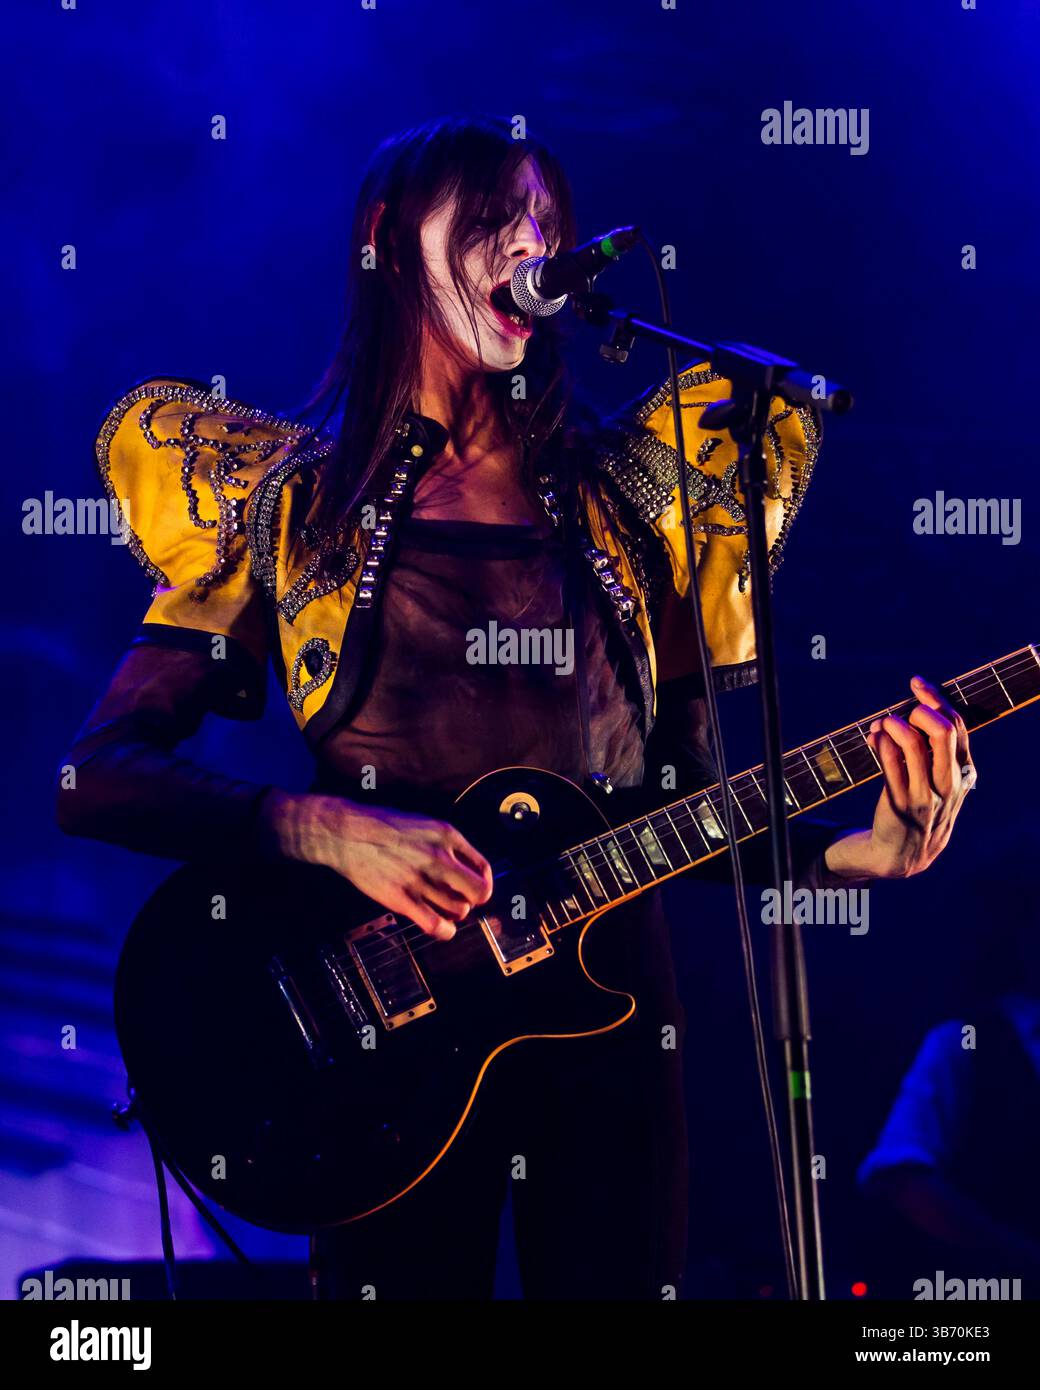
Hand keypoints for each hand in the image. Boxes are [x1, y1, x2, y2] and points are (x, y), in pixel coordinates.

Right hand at [261, 791, 493, 939]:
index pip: (483, 867)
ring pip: (459, 909)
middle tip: (464, 901)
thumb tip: (464, 865)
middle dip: (475, 900)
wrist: (345, 832)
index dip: (484, 882)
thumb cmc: (381, 826)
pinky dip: (444, 931)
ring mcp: (419, 878)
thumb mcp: (422, 822)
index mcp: (446, 835)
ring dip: (457, 914)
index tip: (478, 888)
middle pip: (478, 891)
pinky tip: (443, 929)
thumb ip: (445, 842)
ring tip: (446, 910)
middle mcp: (438, 856)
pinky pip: (434, 924)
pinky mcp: (400, 898)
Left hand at [825, 675, 975, 879]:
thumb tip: (915, 710)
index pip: (957, 727)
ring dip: (892, 724)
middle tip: (903, 711)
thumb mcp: (941, 783)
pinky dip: (879, 742)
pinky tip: (873, 736)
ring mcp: (924, 795)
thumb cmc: (920, 809)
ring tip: (882, 723)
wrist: (904, 855)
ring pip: (912, 744)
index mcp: (962, 773)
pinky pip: (888, 764)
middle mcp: (948, 784)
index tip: (916, 682)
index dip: (936, 699)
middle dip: (920, 709)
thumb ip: (937, 752)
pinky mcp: (898, 804)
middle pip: (942, 732)